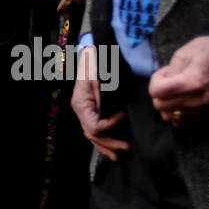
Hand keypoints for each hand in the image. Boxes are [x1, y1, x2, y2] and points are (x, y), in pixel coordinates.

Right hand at [70, 45, 128, 161]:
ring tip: (120, 155)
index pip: (93, 126)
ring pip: (93, 136)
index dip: (110, 125)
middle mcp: (82, 111)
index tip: (123, 116)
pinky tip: (114, 147)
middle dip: (110, 143)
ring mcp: (87, 112)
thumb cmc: (97, 62)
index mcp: (81, 104)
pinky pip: (97, 130)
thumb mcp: (100, 76)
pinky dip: (105, 140)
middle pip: (93, 135)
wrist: (94, 53)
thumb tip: (115, 113)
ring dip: (107, 146)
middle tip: (126, 148)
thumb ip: (105, 96)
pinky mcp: (94, 111)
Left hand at [149, 35, 208, 126]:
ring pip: (167, 114)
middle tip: (172, 79)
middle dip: (160, 91)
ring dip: (168, 101)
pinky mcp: (204, 112)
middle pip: (159, 105)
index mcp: (192, 82)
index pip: (156, 91)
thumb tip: (159, 88)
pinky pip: (179, 121)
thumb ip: (168, 73)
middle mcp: (198, 99)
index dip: (156, 80)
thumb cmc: (206, 51)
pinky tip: (182, 98)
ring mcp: (202, 107)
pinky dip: (175, 111)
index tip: (166, 72)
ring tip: (179, 87)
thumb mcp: (183, 54)